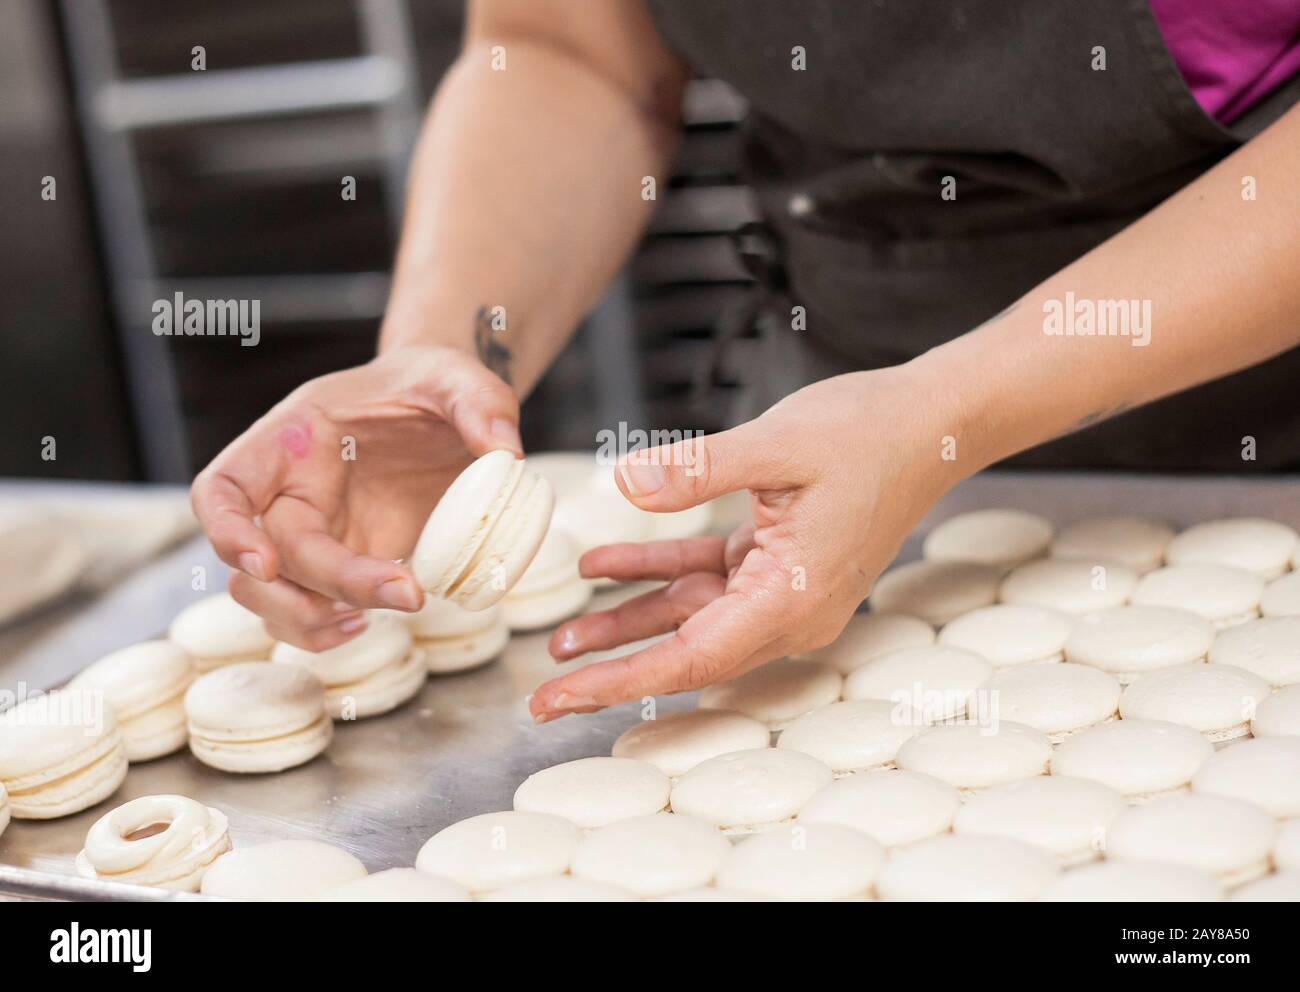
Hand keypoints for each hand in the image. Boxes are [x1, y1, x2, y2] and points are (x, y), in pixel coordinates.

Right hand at [191, 345, 521, 650]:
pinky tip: (371, 621)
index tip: (264, 563)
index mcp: (292, 439)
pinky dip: (324, 632)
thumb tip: (505, 450)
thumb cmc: (431, 386)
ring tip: (374, 619)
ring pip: (267, 599)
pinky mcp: (342, 564)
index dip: (225, 529)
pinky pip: (307, 611)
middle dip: (317, 590)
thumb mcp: (459, 378)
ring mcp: (312, 533)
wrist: (442, 411)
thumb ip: (480, 402)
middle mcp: (287, 492)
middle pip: (261, 558)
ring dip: (309, 621)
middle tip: (403, 593)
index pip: (221, 486)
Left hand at [530, 366, 956, 721]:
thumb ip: (696, 469)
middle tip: (543, 694)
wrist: (929, 423)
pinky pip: (705, 577)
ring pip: (690, 618)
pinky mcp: (775, 562)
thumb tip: (625, 484)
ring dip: (628, 622)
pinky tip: (603, 563)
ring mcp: (782, 589)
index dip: (623, 680)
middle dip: (614, 668)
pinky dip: (657, 570)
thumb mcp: (776, 443)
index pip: (693, 657)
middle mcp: (788, 609)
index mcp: (791, 597)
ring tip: (562, 638)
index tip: (565, 699)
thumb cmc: (868, 433)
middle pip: (686, 653)